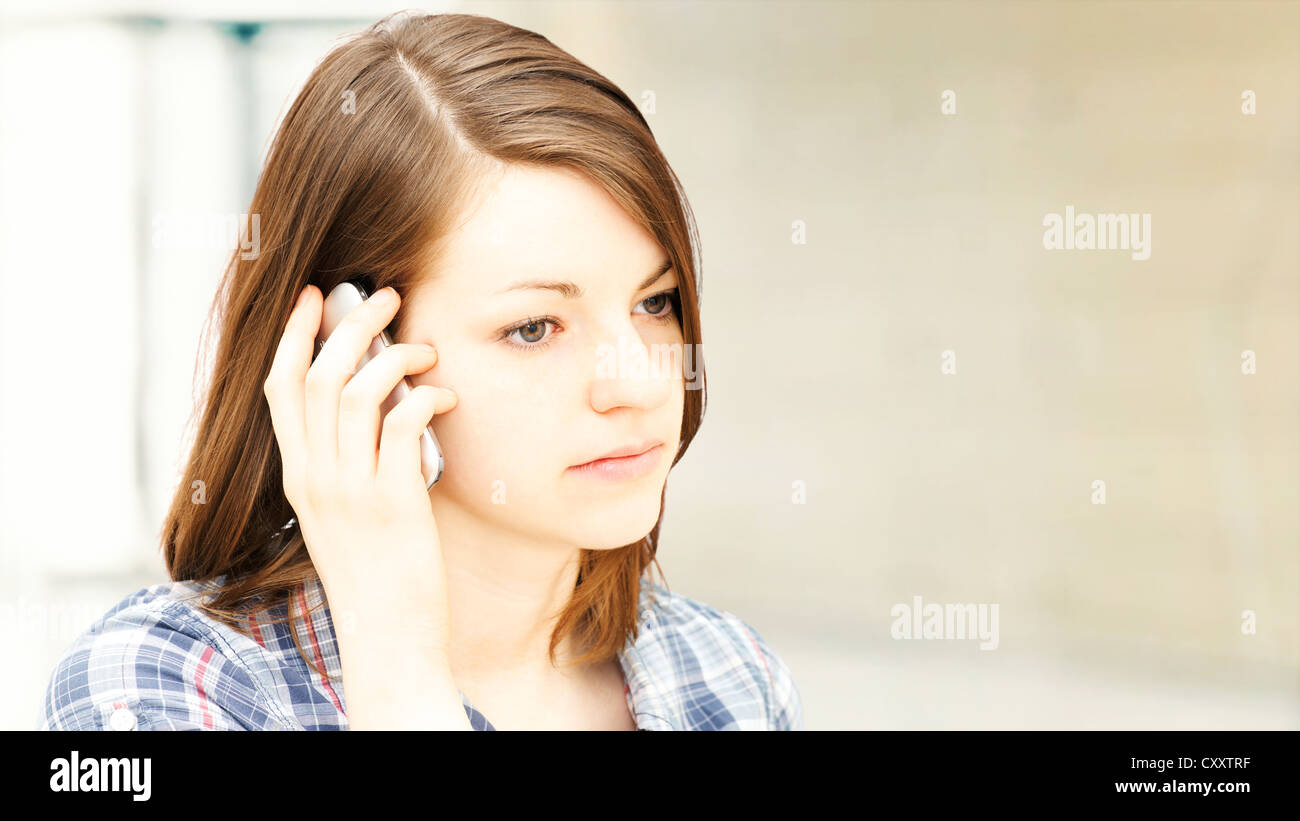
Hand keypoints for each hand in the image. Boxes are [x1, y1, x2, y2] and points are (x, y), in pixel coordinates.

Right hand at [262, 284, 457, 652]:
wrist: (388, 636)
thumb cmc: (376, 573)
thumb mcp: (343, 513)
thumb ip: (348, 461)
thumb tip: (378, 400)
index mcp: (298, 477)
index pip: (279, 389)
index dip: (293, 334)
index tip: (312, 295)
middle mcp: (315, 478)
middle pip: (317, 376)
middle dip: (351, 324)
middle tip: (386, 297)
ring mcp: (350, 489)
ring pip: (355, 392)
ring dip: (395, 356)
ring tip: (426, 350)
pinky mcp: (393, 502)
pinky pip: (402, 425)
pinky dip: (425, 397)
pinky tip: (446, 396)